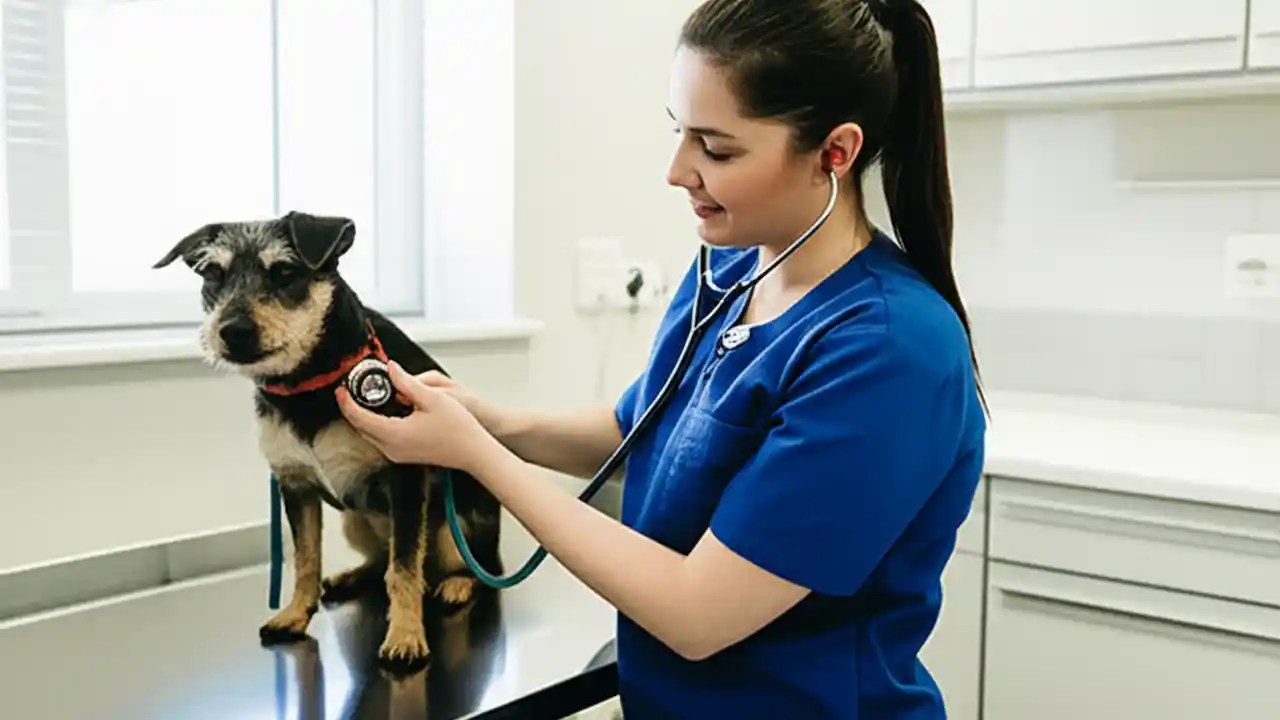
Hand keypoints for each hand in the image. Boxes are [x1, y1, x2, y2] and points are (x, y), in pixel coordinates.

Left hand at [336, 361, 497, 472]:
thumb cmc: (458, 428)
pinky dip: (375, 424)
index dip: (346, 401)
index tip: (342, 387)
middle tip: (350, 389)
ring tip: (364, 397)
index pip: (358, 417)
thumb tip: (390, 368)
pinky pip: (380, 438)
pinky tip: (382, 410)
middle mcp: (391, 448)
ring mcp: (396, 454)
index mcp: (394, 434)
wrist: (473, 452)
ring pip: (368, 434)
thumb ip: (407, 382)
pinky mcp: (403, 455)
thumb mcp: (433, 398)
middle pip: (359, 427)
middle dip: (351, 408)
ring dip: (363, 416)